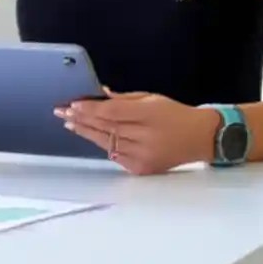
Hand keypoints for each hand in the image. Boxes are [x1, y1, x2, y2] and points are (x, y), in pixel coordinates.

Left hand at [55, 88, 217, 174]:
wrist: (200, 138)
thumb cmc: (175, 114)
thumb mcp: (152, 98)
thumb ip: (124, 99)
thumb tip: (100, 95)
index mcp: (148, 114)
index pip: (111, 113)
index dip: (89, 109)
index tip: (72, 104)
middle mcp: (144, 137)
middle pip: (105, 128)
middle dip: (81, 120)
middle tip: (62, 113)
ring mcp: (142, 155)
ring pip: (107, 143)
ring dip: (87, 133)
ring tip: (70, 125)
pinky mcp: (141, 169)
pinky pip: (115, 156)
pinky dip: (104, 146)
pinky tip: (92, 137)